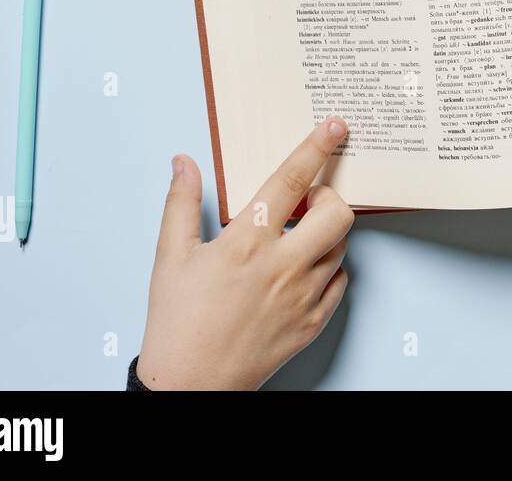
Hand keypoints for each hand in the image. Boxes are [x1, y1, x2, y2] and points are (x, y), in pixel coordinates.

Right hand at [136, 118, 353, 389]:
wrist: (190, 384)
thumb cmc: (177, 322)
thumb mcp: (170, 256)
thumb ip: (181, 203)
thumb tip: (184, 162)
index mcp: (247, 243)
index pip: (291, 181)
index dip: (316, 148)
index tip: (335, 127)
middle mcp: (283, 266)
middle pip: (337, 212)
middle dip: (328, 196)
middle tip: (304, 203)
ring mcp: (303, 296)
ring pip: (342, 245)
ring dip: (326, 232)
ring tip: (295, 239)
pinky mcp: (314, 322)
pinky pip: (340, 281)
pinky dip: (328, 268)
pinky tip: (301, 271)